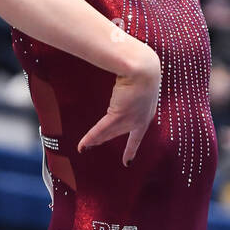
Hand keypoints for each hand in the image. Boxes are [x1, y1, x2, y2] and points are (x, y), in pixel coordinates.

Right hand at [77, 49, 160, 165]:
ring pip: (109, 133)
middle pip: (118, 133)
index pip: (137, 136)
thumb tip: (123, 83)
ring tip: (85, 147)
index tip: (128, 162)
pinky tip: (82, 146)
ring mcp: (130, 119)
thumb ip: (131, 89)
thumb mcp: (139, 83)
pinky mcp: (119, 115)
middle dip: (104, 140)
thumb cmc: (142, 68)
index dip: (131, 149)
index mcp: (147, 112)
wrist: (142, 67)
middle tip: (93, 145)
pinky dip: (90, 138)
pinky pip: (101, 129)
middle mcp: (140, 119)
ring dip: (96, 139)